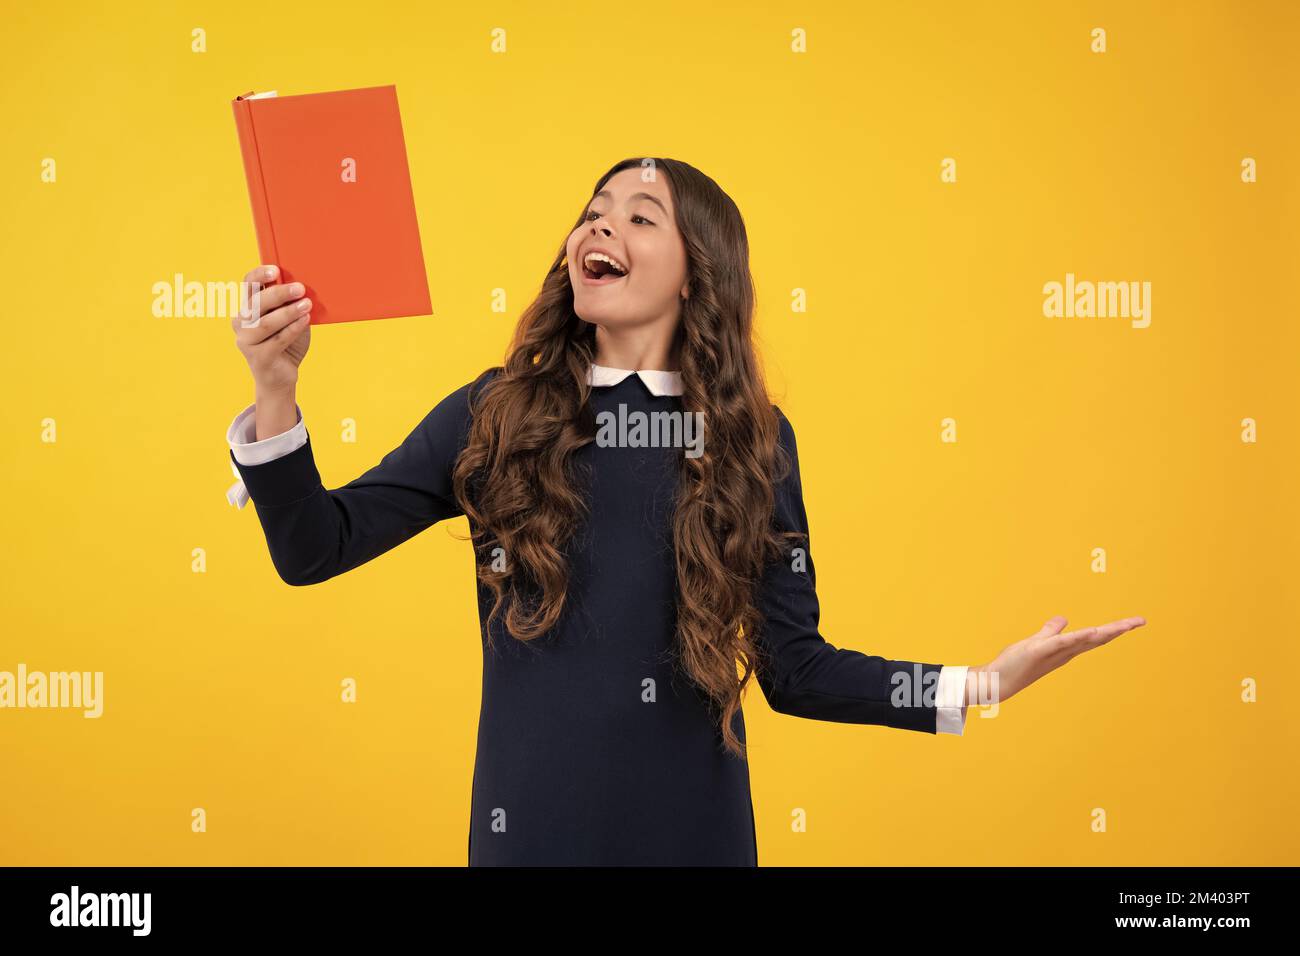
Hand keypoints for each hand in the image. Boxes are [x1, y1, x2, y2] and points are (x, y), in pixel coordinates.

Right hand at [231, 263, 311, 394]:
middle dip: (279, 294)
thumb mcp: (290, 319)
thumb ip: (289, 304)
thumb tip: (302, 287)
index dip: (258, 275)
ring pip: (266, 323)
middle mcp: (242, 322)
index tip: (274, 270)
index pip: (247, 285)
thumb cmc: (287, 343)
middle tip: (300, 288)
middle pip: (257, 303)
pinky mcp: (258, 358)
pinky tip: (305, 320)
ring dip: (288, 312)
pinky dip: (293, 328)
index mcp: (248, 307)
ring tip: (307, 305)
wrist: (282, 376)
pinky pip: (277, 340)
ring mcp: (246, 341)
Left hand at [967, 614, 1146, 707]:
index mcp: (1066, 649)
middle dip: (1119, 629)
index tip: (1136, 621)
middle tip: (1141, 621)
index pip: (1095, 637)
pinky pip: (1060, 643)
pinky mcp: (1038, 651)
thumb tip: (1064, 619)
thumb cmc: (1016, 663)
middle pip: (1097, 639)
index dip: (1116, 629)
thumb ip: (1050, 631)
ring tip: (1124, 625)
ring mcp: (1053, 653)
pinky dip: (1076, 637)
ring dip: (1104, 632)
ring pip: (1083, 640)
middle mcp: (1064, 653)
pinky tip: (1091, 631)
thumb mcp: (1036, 642)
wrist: (997, 681)